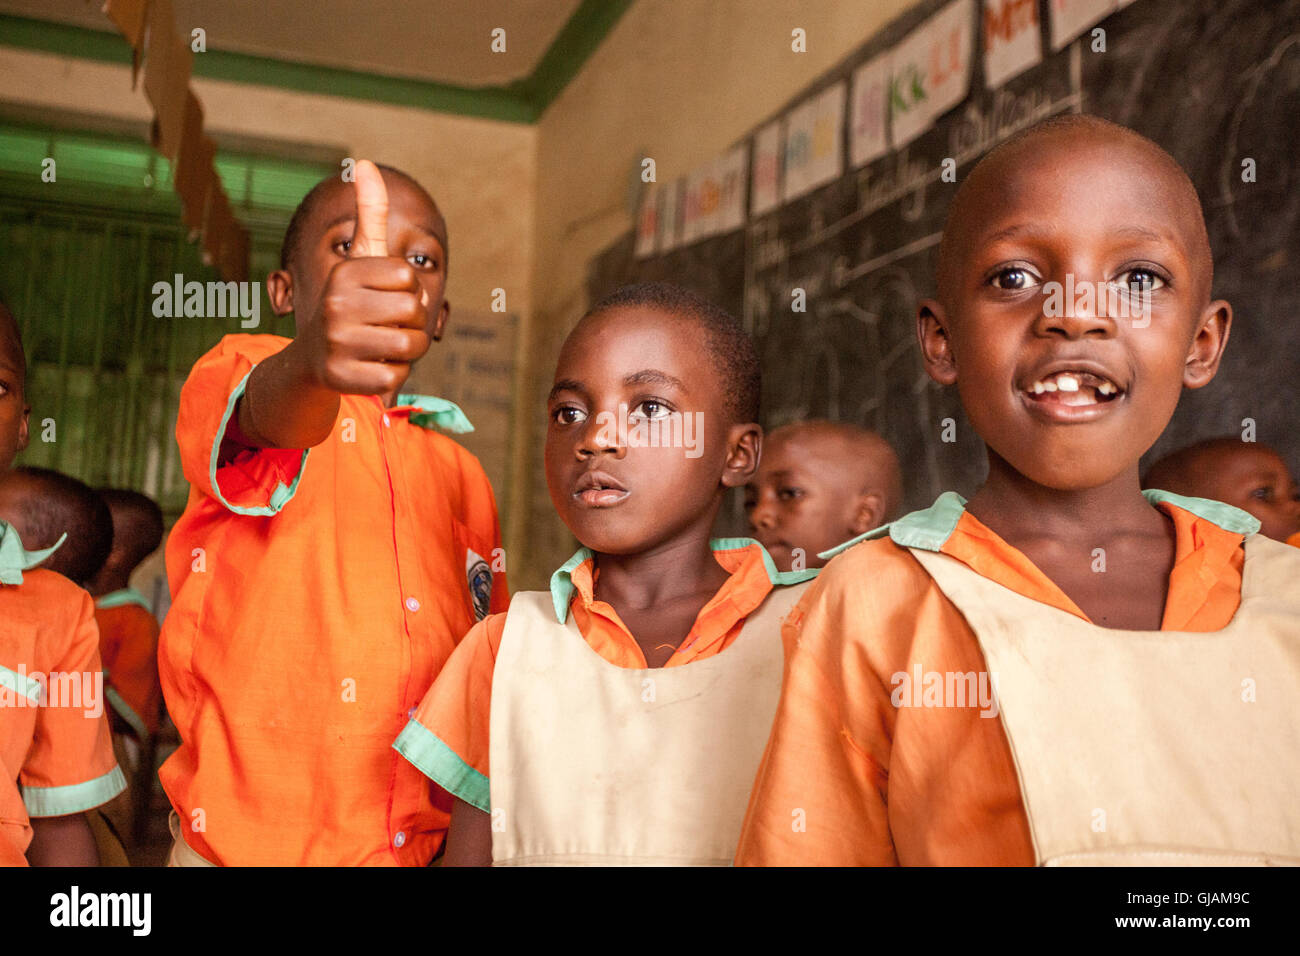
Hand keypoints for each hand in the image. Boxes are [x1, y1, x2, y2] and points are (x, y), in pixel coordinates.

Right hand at [304, 160, 430, 394]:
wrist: (313, 358)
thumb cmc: (352, 302)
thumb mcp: (360, 257)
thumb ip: (369, 214)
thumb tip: (365, 163)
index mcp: (345, 272)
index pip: (412, 279)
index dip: (410, 292)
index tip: (385, 297)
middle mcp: (335, 304)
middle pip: (415, 312)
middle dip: (412, 323)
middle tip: (387, 326)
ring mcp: (335, 342)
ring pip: (410, 346)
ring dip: (407, 350)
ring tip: (381, 345)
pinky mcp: (340, 377)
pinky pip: (396, 377)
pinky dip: (392, 375)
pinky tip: (369, 366)